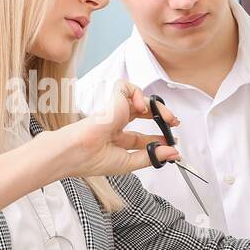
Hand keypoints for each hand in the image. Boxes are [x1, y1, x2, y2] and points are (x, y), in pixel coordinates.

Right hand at [49, 79, 179, 179]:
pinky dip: (138, 93)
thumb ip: (152, 156)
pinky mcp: (112, 101)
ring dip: (156, 105)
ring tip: (164, 116)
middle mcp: (116, 123)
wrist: (75, 152)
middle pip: (144, 114)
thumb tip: (173, 153)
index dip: (159, 137)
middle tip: (174, 122)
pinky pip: (125, 87)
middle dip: (162, 116)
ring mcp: (114, 111)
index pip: (142, 136)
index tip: (173, 142)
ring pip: (138, 98)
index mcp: (116, 139)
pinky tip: (142, 107)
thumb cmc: (92, 160)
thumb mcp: (129, 162)